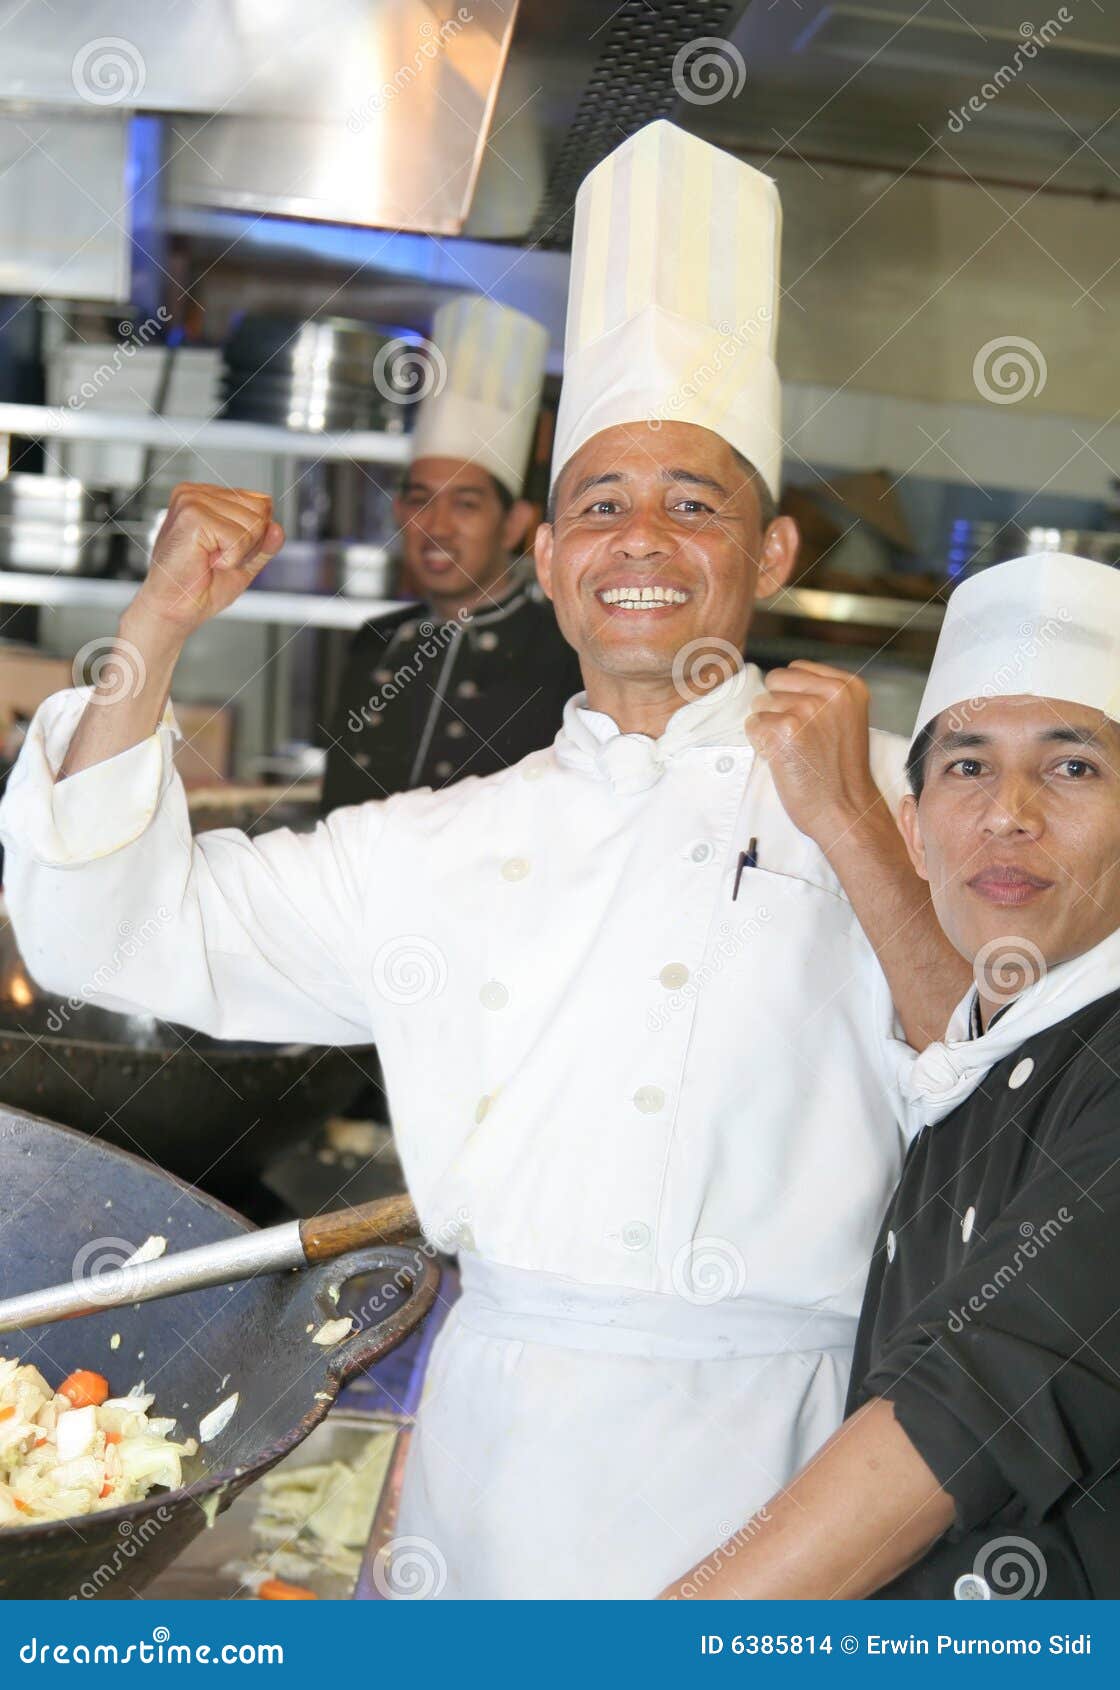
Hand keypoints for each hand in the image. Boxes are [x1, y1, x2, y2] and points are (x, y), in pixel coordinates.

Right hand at [131, 483, 283, 638]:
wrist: (174, 609)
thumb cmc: (198, 587)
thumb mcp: (243, 562)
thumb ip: (263, 544)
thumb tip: (278, 528)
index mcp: (206, 497)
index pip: (261, 502)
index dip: (255, 536)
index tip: (226, 552)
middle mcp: (197, 494)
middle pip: (261, 509)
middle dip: (250, 544)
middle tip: (218, 558)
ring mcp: (192, 501)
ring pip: (254, 523)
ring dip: (238, 553)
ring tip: (210, 560)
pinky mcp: (193, 516)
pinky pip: (240, 537)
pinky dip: (230, 559)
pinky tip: (206, 561)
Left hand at [744, 660, 879, 845]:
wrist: (845, 810)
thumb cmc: (840, 772)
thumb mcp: (845, 719)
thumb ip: (820, 695)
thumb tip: (779, 682)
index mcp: (848, 686)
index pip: (797, 668)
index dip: (792, 695)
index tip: (807, 722)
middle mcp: (830, 692)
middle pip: (775, 680)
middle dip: (777, 707)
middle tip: (798, 737)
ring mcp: (807, 710)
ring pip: (761, 704)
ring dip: (769, 727)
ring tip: (794, 750)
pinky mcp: (784, 730)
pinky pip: (752, 725)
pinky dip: (761, 744)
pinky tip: (784, 759)